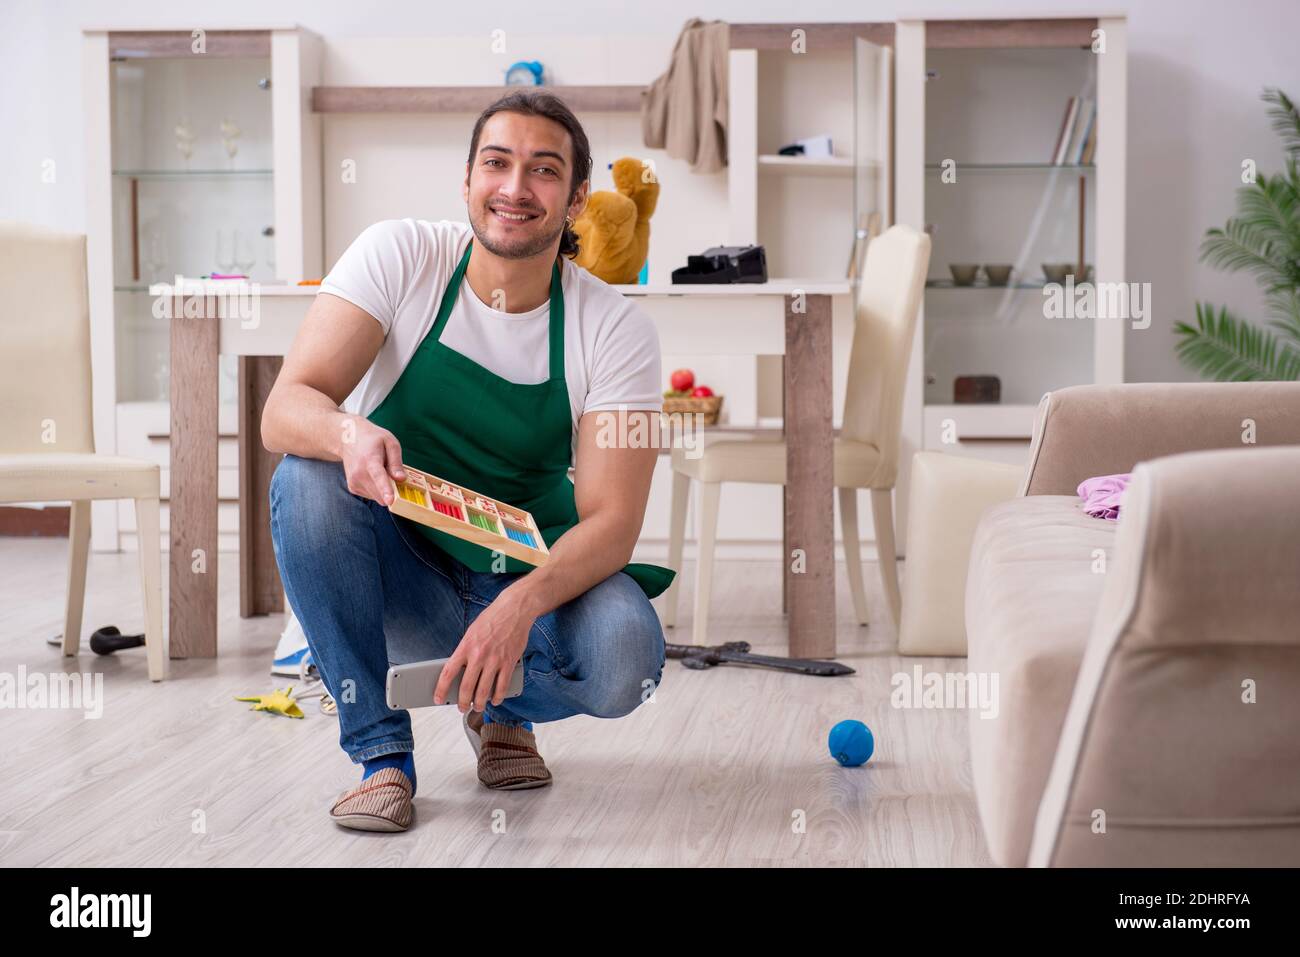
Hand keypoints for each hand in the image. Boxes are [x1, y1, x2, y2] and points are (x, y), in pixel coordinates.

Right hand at [339, 416, 405, 505]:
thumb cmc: (373, 439)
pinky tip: (373, 475)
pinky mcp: (352, 488)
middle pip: (380, 493)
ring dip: (383, 489)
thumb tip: (401, 479)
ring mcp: (354, 482)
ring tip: (379, 471)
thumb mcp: (390, 443)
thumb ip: (396, 462)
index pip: (378, 476)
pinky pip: (372, 495)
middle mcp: (359, 473)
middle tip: (392, 474)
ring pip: (377, 497)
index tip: (390, 500)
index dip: (385, 489)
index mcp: (370, 460)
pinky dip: (377, 489)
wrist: (348, 439)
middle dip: (392, 490)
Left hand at [434, 588, 533, 712]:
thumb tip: (461, 670)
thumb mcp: (471, 632)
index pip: (448, 672)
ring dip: (479, 704)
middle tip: (461, 707)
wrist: (514, 610)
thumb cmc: (492, 619)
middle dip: (462, 702)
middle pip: (466, 687)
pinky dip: (498, 697)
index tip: (438, 698)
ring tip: (477, 707)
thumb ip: (466, 651)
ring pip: (484, 691)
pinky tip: (495, 700)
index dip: (441, 689)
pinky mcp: (509, 662)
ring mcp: (494, 660)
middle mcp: (478, 655)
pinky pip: (502, 686)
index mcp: (466, 646)